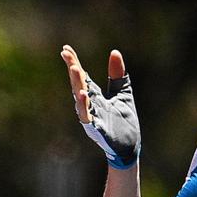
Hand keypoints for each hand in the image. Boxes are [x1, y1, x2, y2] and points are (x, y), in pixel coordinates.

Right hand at [62, 45, 140, 168]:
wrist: (130, 147)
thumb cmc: (124, 122)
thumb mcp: (123, 93)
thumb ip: (118, 74)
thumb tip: (114, 52)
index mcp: (95, 96)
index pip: (82, 76)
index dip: (74, 63)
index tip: (65, 49)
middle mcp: (90, 105)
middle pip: (79, 84)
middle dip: (73, 70)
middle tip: (67, 54)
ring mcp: (92, 117)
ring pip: (81, 99)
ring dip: (77, 84)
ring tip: (74, 69)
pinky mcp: (97, 129)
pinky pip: (88, 117)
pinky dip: (84, 107)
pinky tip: (83, 95)